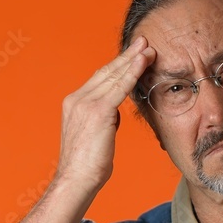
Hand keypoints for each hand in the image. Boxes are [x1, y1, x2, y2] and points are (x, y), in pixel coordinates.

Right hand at [55, 36, 155, 190]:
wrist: (76, 180)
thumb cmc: (87, 166)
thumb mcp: (95, 137)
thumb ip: (103, 121)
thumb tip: (114, 115)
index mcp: (74, 104)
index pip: (99, 79)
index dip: (117, 66)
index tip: (131, 55)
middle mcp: (77, 99)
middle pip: (106, 72)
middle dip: (126, 56)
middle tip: (143, 42)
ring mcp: (85, 103)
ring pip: (114, 76)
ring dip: (133, 60)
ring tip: (148, 48)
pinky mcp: (97, 111)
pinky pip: (120, 87)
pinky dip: (133, 72)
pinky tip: (143, 61)